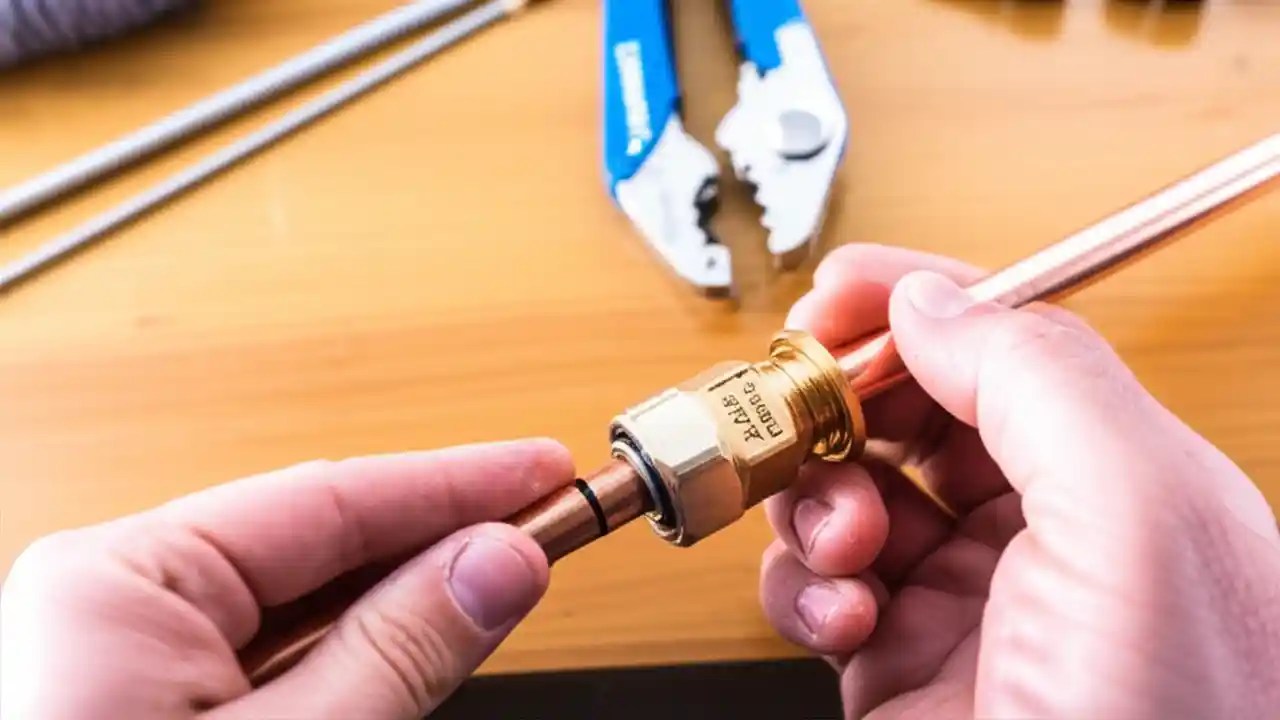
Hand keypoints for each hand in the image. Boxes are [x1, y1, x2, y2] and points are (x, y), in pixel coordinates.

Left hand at [1, 439, 572, 718]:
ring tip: (495, 578)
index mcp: (119, 584)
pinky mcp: (142, 706)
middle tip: (541, 524)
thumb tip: (495, 564)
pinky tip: (415, 635)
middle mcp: (112, 604)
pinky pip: (270, 653)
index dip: (453, 483)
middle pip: (315, 539)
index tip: (539, 472)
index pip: (328, 500)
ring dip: (402, 592)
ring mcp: (122, 656)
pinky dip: (354, 648)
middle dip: (434, 532)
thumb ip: (399, 652)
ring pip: (299, 598)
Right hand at [760, 244, 1279, 717]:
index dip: (915, 307)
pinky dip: (800, 589)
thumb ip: (1043, 382)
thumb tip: (933, 300)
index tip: (837, 300)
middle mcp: (1046, 534)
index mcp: (1121, 477)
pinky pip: (819, 589)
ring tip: (841, 541)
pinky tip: (835, 615)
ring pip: (849, 493)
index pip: (1003, 346)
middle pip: (911, 413)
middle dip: (842, 407)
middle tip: (798, 411)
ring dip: (817, 501)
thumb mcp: (1138, 527)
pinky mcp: (898, 671)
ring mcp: (965, 604)